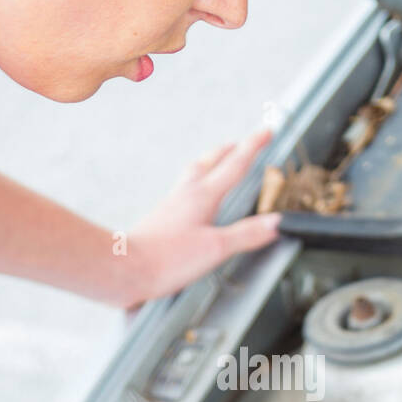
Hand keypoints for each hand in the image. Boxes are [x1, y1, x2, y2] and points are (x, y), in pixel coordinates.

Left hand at [122, 128, 279, 307]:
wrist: (125, 269)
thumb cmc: (166, 259)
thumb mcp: (216, 248)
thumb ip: (248, 234)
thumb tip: (276, 223)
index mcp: (203, 196)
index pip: (235, 165)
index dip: (254, 147)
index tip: (267, 131)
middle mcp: (185, 194)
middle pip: (210, 162)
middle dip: (229, 150)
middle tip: (241, 143)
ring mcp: (171, 205)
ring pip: (194, 174)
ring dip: (209, 163)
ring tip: (217, 163)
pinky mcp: (162, 219)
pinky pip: (183, 191)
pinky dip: (195, 184)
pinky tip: (192, 198)